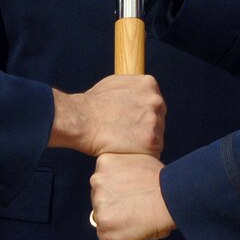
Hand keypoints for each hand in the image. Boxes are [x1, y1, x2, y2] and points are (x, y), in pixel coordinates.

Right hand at [50, 73, 164, 155]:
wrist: (81, 119)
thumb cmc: (92, 104)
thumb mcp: (115, 83)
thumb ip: (132, 89)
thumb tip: (137, 94)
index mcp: (149, 84)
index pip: (155, 104)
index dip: (142, 116)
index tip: (131, 122)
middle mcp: (156, 101)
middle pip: (159, 120)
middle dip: (145, 129)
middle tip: (126, 135)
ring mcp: (155, 121)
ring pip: (157, 138)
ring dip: (143, 143)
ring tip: (124, 143)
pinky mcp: (151, 141)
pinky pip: (153, 154)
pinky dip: (141, 156)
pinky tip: (127, 152)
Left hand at [90, 153, 174, 239]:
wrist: (172, 199)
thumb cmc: (163, 182)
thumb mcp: (140, 162)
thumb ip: (125, 170)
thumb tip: (124, 181)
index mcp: (105, 162)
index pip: (102, 181)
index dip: (116, 191)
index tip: (128, 195)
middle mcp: (97, 181)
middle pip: (100, 199)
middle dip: (114, 206)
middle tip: (134, 207)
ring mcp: (99, 205)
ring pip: (103, 219)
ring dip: (116, 222)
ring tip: (136, 218)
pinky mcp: (104, 227)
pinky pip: (106, 239)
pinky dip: (117, 239)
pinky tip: (132, 232)